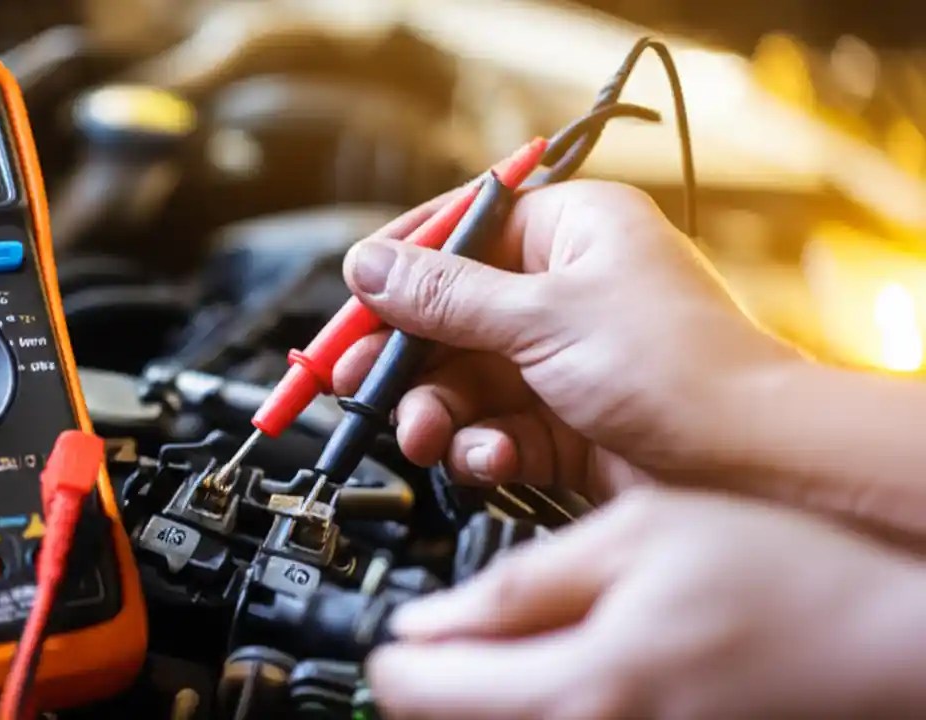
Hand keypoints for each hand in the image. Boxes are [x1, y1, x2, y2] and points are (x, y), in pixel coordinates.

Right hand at [332, 180, 799, 498]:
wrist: (752, 467)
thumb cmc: (678, 369)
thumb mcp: (542, 317)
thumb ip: (445, 295)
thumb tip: (369, 264)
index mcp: (570, 232)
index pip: (459, 231)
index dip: (399, 267)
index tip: (352, 301)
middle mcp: (563, 290)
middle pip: (448, 316)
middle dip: (404, 357)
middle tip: (357, 382)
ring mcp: (562, 359)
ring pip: (464, 381)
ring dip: (436, 411)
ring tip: (424, 434)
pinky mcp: (563, 422)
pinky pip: (494, 428)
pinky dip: (482, 447)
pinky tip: (491, 458)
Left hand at [367, 487, 925, 718]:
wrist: (888, 637)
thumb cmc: (787, 574)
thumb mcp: (638, 536)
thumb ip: (524, 583)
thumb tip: (431, 620)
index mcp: (578, 684)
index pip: (419, 693)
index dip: (389, 654)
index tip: (388, 625)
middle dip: (426, 681)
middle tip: (437, 631)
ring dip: (478, 693)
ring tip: (499, 639)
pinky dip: (533, 702)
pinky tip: (557, 663)